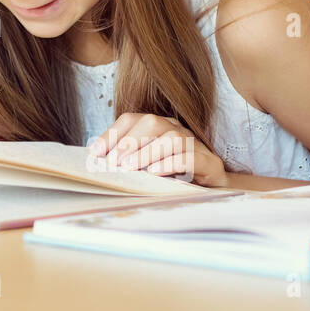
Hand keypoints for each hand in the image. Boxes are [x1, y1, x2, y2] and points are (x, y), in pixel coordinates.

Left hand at [88, 112, 225, 187]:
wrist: (214, 191)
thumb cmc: (175, 178)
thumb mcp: (147, 166)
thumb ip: (127, 160)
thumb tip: (97, 161)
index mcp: (159, 126)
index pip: (132, 119)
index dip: (112, 134)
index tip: (95, 153)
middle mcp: (177, 129)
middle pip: (151, 123)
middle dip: (129, 142)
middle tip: (113, 163)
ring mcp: (196, 145)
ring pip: (172, 138)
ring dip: (147, 153)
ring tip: (130, 168)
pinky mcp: (210, 163)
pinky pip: (191, 157)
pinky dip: (170, 163)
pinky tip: (154, 173)